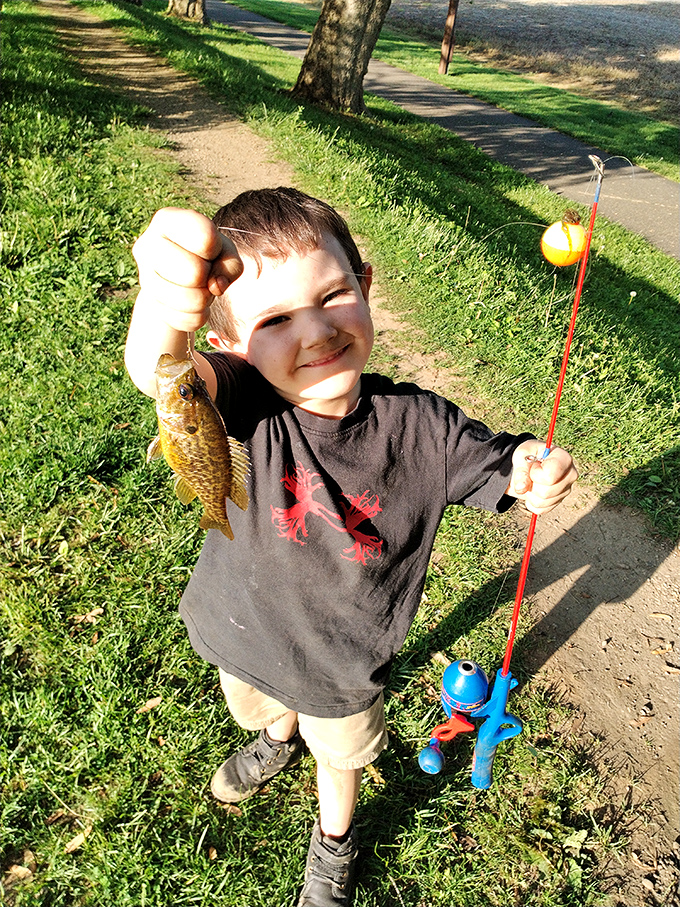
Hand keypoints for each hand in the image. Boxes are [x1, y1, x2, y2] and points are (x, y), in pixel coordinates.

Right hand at [132, 208, 243, 331]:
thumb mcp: (224, 251)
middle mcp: (147, 245)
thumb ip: (230, 263)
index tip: (208, 248)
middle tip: (203, 272)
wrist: (178, 279)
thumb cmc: (206, 256)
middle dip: (208, 276)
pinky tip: (193, 304)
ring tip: (199, 288)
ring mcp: (145, 278)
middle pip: (195, 272)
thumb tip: (215, 286)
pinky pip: (189, 319)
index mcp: (165, 219)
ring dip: (206, 298)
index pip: (204, 236)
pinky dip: (199, 315)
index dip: (215, 247)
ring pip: (192, 300)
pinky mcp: (151, 306)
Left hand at [507, 440, 576, 514]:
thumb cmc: (529, 456)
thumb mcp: (521, 455)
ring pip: (543, 502)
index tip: (534, 466)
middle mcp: (570, 475)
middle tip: (531, 475)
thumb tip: (521, 488)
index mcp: (564, 459)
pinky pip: (541, 509)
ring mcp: (566, 490)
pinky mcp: (559, 501)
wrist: (529, 464)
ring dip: (530, 494)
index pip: (550, 476)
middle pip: (546, 492)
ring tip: (532, 482)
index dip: (535, 474)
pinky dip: (531, 502)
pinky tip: (534, 491)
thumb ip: (520, 470)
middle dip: (532, 485)